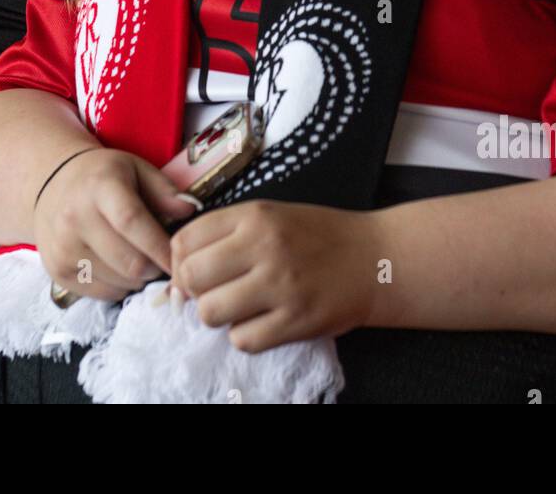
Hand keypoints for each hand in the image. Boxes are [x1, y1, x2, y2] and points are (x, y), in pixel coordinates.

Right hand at [32, 148, 197, 301]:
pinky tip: (119, 265)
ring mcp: (63, 248)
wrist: (51, 185)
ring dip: (140, 278)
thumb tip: (190, 211)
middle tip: (165, 259)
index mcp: (99, 188)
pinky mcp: (58, 271)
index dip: (160, 246)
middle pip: (129, 261)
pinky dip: (121, 286)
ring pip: (120, 282)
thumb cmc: (103, 178)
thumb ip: (165, 189)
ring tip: (141, 258)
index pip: (132, 222)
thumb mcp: (136, 169)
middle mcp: (75, 218)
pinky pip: (104, 293)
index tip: (181, 259)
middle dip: (156, 267)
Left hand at [169, 200, 381, 352]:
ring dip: (219, 315)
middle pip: (192, 278)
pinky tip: (262, 322)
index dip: (179, 262)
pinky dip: (246, 336)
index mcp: (254, 216)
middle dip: (195, 290)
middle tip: (214, 291)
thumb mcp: (271, 215)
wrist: (376, 258)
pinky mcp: (296, 321)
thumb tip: (180, 271)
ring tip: (239, 308)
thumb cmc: (318, 235)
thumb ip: (226, 234)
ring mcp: (280, 286)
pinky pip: (243, 341)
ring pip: (211, 313)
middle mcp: (264, 247)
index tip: (193, 272)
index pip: (184, 241)